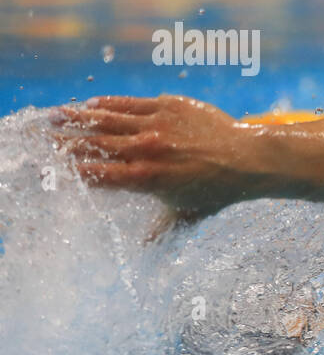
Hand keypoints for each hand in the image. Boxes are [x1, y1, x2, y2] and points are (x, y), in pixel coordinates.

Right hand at [51, 95, 247, 217]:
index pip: (96, 174)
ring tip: (57, 115)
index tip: (56, 166)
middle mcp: (147, 151)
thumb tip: (144, 251)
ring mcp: (156, 126)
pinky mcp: (168, 106)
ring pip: (107, 119)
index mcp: (145, 179)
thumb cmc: (218, 191)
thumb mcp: (186, 214)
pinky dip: (109, 104)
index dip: (73, 169)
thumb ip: (160, 230)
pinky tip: (92, 104)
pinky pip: (130, 103)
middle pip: (95, 144)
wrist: (248, 159)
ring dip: (79, 117)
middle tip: (45, 136)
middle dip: (66, 141)